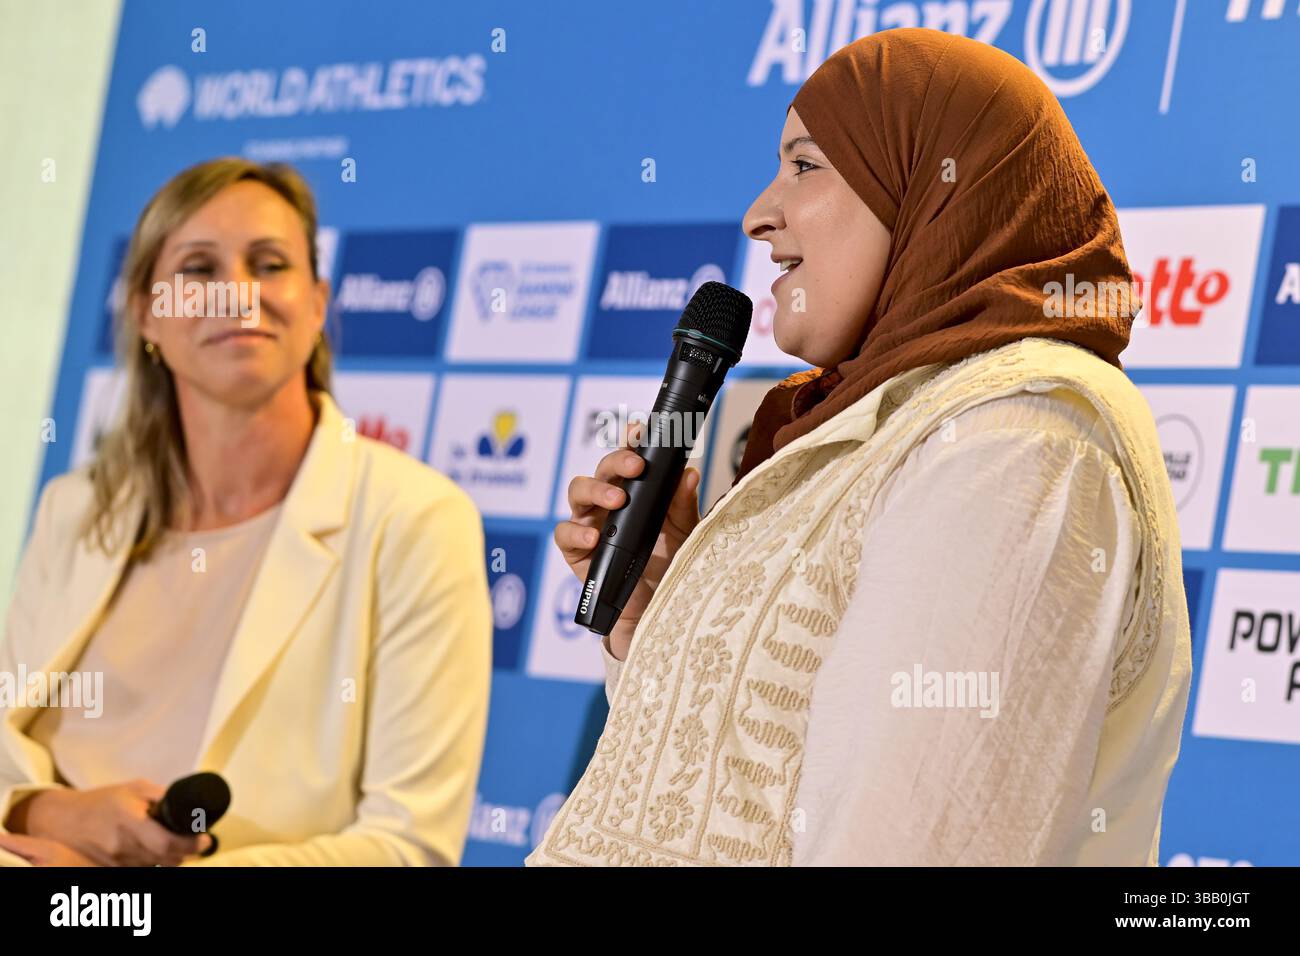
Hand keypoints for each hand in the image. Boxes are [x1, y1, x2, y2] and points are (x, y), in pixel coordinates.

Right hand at [11, 780, 212, 866]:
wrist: (62, 820)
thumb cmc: (102, 801)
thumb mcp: (135, 788)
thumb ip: (162, 797)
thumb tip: (189, 805)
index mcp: (130, 821)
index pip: (168, 843)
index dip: (191, 844)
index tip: (205, 840)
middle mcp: (122, 846)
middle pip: (167, 859)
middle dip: (185, 851)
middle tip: (194, 840)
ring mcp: (115, 862)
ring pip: (157, 866)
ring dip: (170, 857)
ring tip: (170, 841)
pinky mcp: (110, 870)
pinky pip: (141, 870)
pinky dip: (152, 862)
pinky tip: (152, 849)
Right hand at [556, 423, 701, 660]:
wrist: (658, 606)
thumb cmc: (668, 563)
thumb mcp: (683, 532)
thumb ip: (683, 504)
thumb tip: (690, 473)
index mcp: (634, 490)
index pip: (628, 458)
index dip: (630, 440)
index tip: (641, 429)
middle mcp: (608, 501)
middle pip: (602, 469)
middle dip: (617, 461)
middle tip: (636, 466)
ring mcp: (589, 523)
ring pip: (577, 491)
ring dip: (595, 490)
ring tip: (616, 499)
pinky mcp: (576, 550)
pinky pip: (564, 533)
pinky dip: (576, 531)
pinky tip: (594, 536)